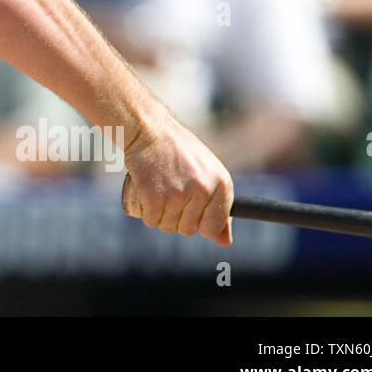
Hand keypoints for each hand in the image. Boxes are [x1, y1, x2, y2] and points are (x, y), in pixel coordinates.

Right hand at [121, 113, 233, 246]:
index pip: (214, 226)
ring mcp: (179, 194)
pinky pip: (151, 221)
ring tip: (158, 190)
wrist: (148, 129)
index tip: (189, 210)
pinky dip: (146, 212)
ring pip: (168, 226)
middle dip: (177, 218)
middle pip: (189, 229)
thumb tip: (225, 242)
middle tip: (169, 195)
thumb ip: (218, 206)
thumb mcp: (207, 172)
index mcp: (222, 184)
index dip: (200, 223)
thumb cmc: (178, 150)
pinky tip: (146, 193)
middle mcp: (203, 191)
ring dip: (160, 216)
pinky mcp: (155, 197)